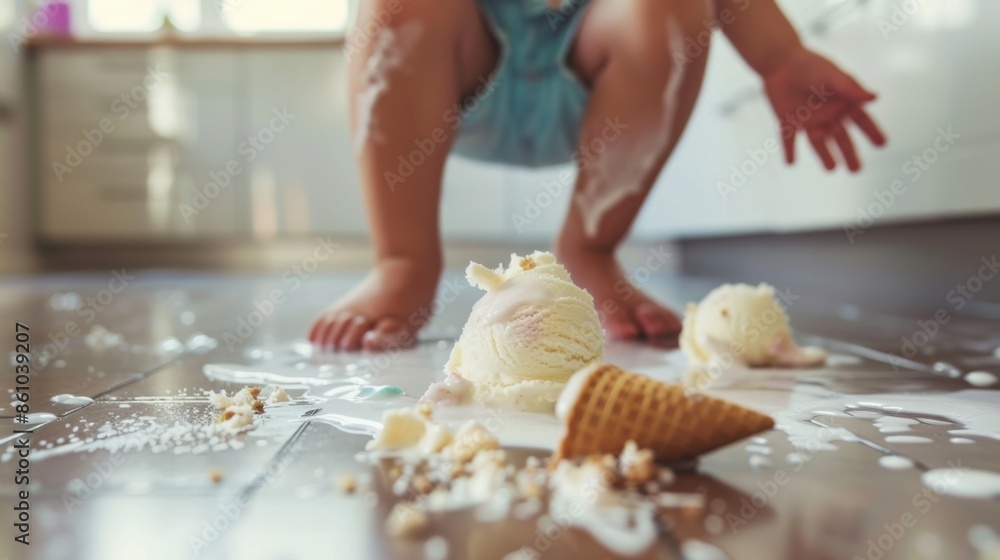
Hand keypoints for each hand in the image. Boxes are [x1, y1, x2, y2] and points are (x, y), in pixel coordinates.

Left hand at [764, 48, 885, 171]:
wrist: (780, 61)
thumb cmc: (810, 65)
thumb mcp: (832, 75)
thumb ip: (850, 88)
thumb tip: (874, 98)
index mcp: (842, 102)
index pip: (861, 121)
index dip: (872, 132)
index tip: (883, 144)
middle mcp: (828, 114)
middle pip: (841, 138)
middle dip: (849, 154)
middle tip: (856, 170)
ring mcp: (808, 120)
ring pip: (818, 143)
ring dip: (824, 156)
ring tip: (832, 169)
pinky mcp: (788, 121)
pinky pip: (789, 139)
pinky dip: (789, 150)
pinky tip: (790, 163)